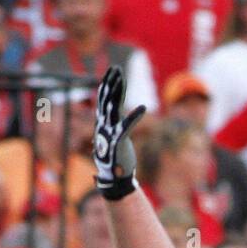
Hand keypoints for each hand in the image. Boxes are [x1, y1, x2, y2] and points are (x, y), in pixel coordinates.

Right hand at [95, 67, 145, 199]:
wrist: (114, 178)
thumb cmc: (115, 161)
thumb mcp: (111, 143)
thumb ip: (110, 133)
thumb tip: (105, 130)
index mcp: (103, 125)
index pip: (104, 100)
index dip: (107, 85)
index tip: (112, 73)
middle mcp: (104, 126)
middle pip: (106, 99)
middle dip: (111, 83)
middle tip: (116, 69)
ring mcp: (110, 132)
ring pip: (112, 107)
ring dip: (117, 91)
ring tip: (121, 78)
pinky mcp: (119, 141)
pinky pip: (127, 126)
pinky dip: (135, 116)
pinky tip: (143, 108)